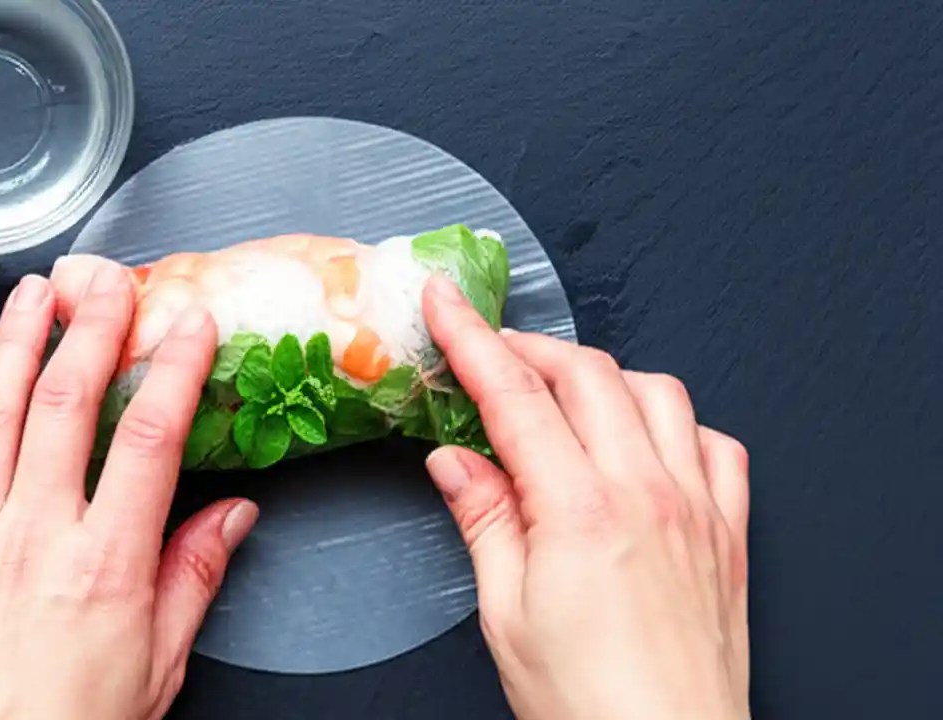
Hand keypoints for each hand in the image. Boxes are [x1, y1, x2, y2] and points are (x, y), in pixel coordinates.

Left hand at [0, 261, 257, 719]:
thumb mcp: (158, 663)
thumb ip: (194, 578)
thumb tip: (232, 517)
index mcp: (104, 563)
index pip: (146, 439)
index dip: (172, 369)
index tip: (189, 324)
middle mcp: (34, 537)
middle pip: (63, 406)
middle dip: (90, 330)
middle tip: (107, 282)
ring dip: (12, 345)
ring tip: (31, 295)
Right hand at [422, 277, 749, 719]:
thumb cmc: (588, 705)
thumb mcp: (507, 613)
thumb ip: (485, 519)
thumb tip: (454, 460)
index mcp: (579, 510)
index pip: (515, 394)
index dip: (471, 338)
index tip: (445, 302)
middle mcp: (646, 492)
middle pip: (586, 374)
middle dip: (529, 347)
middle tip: (488, 352)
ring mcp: (697, 506)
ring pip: (655, 391)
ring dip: (601, 376)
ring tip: (561, 395)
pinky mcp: (728, 532)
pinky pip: (715, 443)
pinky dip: (674, 422)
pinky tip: (644, 441)